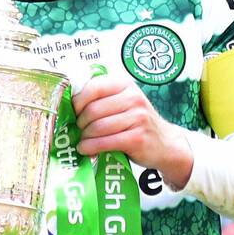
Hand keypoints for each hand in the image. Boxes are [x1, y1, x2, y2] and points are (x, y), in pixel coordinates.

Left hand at [72, 71, 193, 186]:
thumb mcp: (123, 103)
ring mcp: (137, 118)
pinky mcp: (137, 138)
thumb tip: (67, 106)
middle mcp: (133, 98)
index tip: (73, 112)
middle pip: (92, 110)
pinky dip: (90, 147)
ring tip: (82, 141)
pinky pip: (105, 142)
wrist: (166, 144)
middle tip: (79, 130)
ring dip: (84, 137)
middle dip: (80, 123)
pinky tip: (86, 149)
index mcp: (125, 85)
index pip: (93, 88)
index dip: (77, 102)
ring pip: (97, 127)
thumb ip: (101, 100)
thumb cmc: (137, 123)